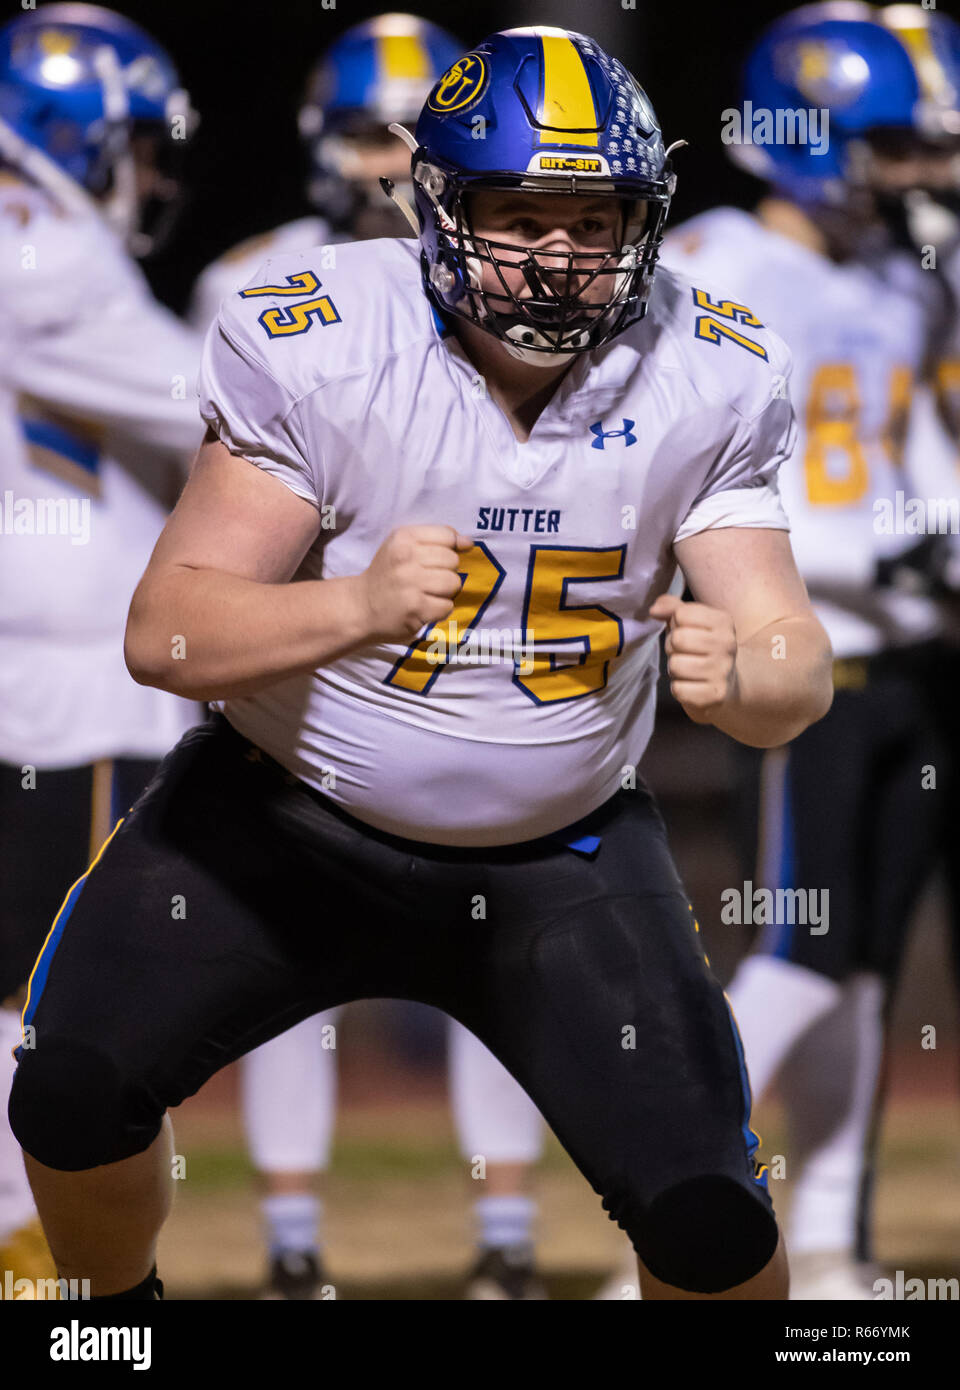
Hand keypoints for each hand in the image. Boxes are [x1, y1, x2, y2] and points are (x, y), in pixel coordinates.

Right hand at [355, 525, 472, 642]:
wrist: (361, 606)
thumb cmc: (388, 574)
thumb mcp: (403, 546)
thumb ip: (436, 539)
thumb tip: (468, 542)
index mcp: (404, 537)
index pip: (448, 535)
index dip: (448, 549)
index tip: (434, 560)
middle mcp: (406, 557)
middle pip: (453, 560)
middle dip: (446, 572)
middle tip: (426, 580)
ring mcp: (410, 583)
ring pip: (454, 583)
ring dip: (445, 592)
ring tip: (426, 594)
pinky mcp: (415, 608)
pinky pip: (447, 606)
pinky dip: (439, 610)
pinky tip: (423, 608)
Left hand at [649, 593, 737, 724]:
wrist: (729, 683)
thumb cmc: (701, 647)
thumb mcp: (691, 621)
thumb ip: (671, 607)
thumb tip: (654, 610)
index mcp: (723, 621)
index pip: (682, 614)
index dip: (676, 624)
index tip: (688, 633)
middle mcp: (727, 644)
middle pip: (678, 639)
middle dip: (673, 647)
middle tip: (684, 653)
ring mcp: (722, 671)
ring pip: (676, 665)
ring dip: (675, 669)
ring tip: (688, 669)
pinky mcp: (715, 695)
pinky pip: (678, 689)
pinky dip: (679, 689)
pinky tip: (691, 685)